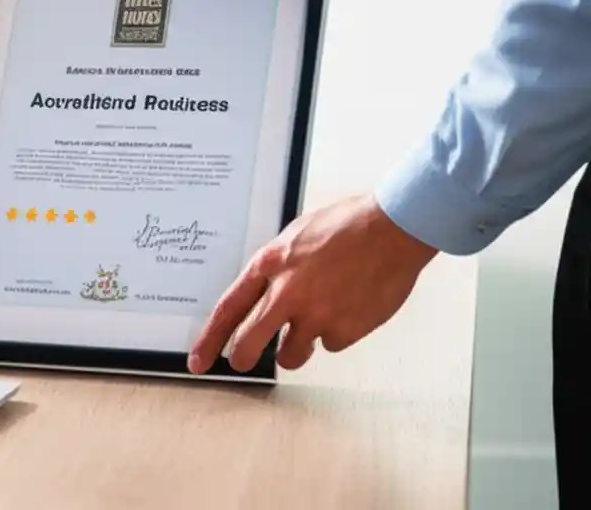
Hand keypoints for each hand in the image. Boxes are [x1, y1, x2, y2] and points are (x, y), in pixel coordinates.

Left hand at [188, 194, 437, 373]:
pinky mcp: (345, 330)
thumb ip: (276, 269)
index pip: (228, 310)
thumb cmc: (347, 226)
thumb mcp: (295, 238)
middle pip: (248, 343)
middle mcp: (287, 293)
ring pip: (291, 356)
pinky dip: (337, 332)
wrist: (392, 229)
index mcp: (269, 265)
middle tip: (242, 363)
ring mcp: (316, 315)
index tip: (198, 361)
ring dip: (298, 347)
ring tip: (317, 318)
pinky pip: (331, 345)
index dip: (209, 340)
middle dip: (241, 359)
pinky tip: (350, 306)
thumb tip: (263, 295)